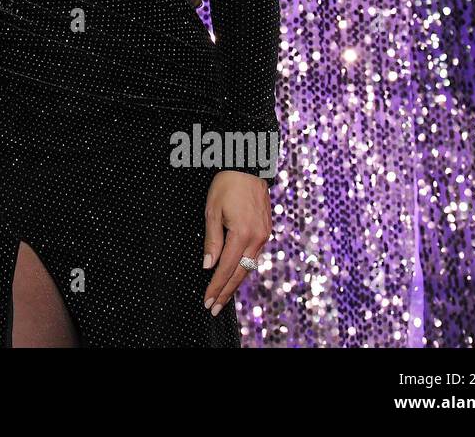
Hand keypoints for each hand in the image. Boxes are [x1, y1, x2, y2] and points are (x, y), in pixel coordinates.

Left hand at [201, 170, 271, 317]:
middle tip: (214, 308)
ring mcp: (264, 235)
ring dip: (235, 282)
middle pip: (240, 273)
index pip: (227, 268)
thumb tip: (208, 265)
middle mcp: (257, 238)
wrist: (247, 166)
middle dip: (226, 292)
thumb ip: (211, 241)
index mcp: (242, 233)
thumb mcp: (212, 211)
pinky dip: (243, 268)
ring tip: (221, 296)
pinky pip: (254, 255)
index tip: (208, 302)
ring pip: (249, 266)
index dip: (216, 287)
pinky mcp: (266, 231)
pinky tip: (234, 275)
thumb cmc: (226, 185)